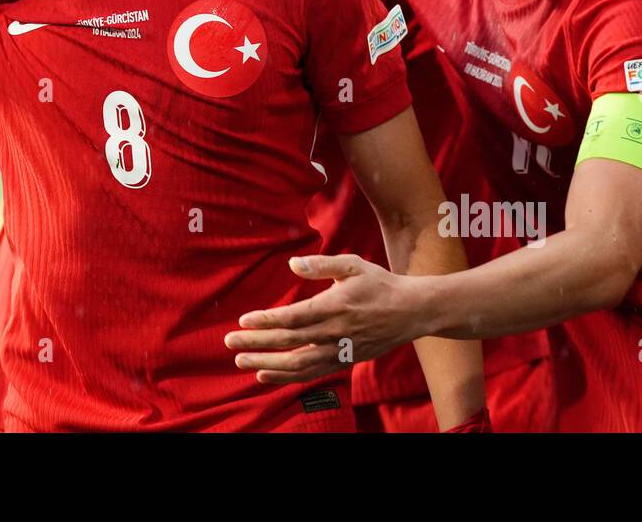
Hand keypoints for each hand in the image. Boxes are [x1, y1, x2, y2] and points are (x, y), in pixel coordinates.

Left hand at [223, 254, 421, 384]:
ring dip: (268, 366)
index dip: (268, 321)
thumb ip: (322, 264)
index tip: (244, 321)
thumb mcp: (353, 265)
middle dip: (257, 345)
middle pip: (290, 343)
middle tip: (230, 343)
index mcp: (335, 306)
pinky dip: (287, 378)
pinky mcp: (344, 362)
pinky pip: (311, 374)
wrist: (412, 312)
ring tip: (242, 363)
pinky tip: (266, 376)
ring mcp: (340, 351)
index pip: (295, 318)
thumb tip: (293, 263)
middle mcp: (336, 333)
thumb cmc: (379, 284)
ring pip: (299, 365)